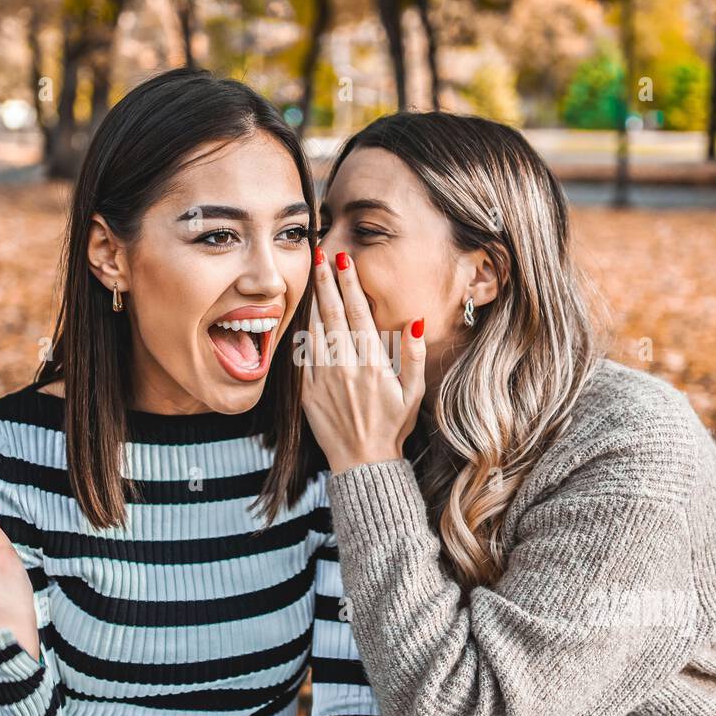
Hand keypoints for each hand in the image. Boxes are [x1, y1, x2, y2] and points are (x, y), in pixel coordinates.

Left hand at [301, 249, 425, 472]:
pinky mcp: (307, 390)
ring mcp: (322, 376)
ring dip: (312, 300)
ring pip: (314, 329)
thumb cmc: (393, 425)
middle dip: (325, 281)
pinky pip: (302, 354)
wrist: (362, 461)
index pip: (358, 312)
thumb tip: (414, 321)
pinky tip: (302, 314)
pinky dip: (301, 331)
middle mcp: (344, 364)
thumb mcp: (414, 391)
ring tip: (310, 275)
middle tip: (319, 254)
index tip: (343, 261)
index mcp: (371, 361)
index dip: (349, 284)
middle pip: (332, 313)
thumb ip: (414, 354)